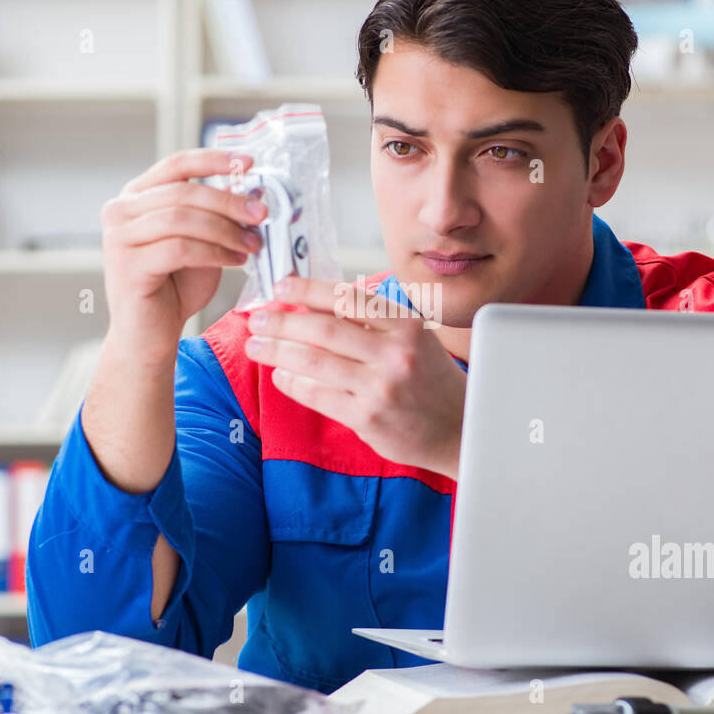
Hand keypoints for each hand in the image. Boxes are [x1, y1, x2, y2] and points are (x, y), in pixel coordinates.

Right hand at [99, 148, 268, 363]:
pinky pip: (180, 249)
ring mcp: (119, 238)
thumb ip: (217, 216)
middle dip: (229, 201)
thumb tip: (252, 191)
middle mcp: (120, 211)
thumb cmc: (176, 287)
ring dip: (225, 230)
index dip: (214, 159)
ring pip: (182, 219)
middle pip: (184, 192)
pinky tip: (236, 261)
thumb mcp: (203, 242)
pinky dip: (215, 252)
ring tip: (252, 244)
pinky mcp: (127, 266)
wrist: (151, 334)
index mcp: (136, 196)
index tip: (248, 163)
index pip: (176, 164)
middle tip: (261, 213)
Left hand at [242, 276, 465, 479]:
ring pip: (314, 362)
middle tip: (257, 317)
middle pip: (323, 329)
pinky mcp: (368, 418)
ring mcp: (380, 387)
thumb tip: (314, 305)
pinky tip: (280, 376)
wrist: (458, 428)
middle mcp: (394, 353)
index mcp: (406, 325)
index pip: (347, 298)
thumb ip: (373, 322)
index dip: (308, 289)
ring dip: (278, 351)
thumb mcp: (413, 339)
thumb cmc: (431, 380)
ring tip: (256, 345)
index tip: (281, 285)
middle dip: (282, 321)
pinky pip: (318, 395)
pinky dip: (293, 383)